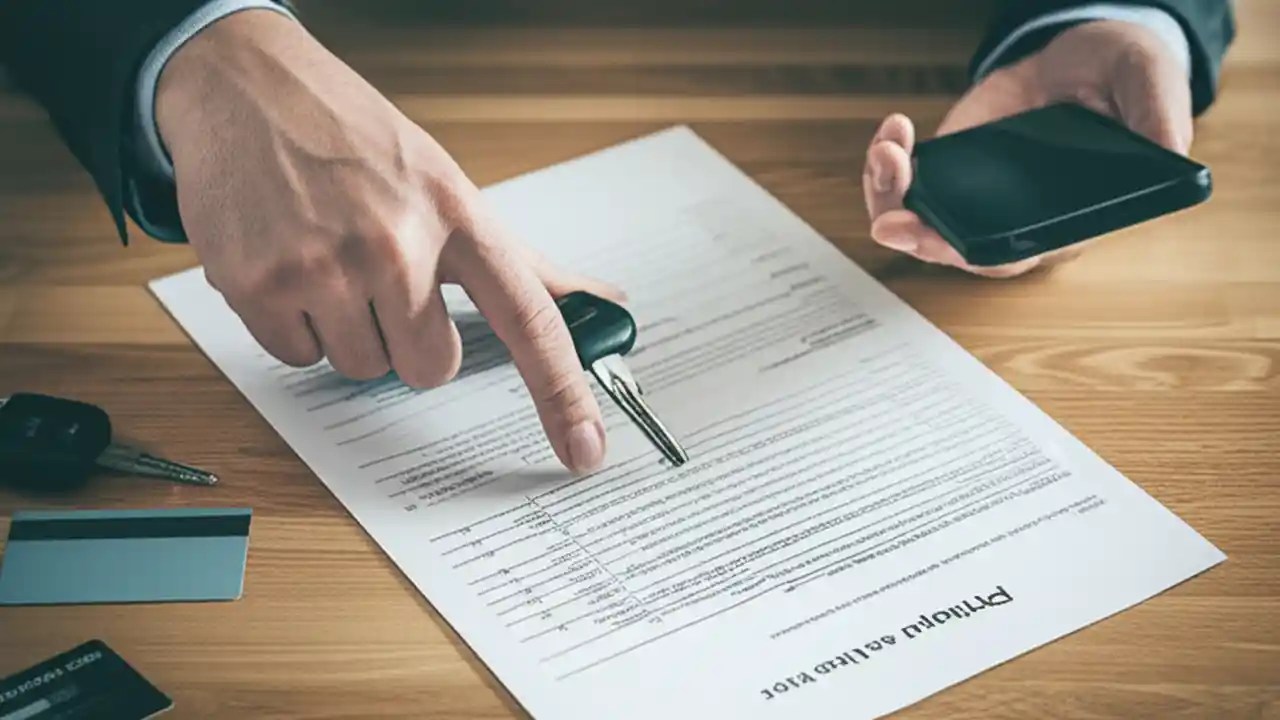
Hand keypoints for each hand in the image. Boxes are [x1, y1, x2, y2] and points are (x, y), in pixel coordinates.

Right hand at [155, 10, 621, 472]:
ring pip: (363, 368)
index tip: (585, 450)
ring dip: (350, 329)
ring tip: (330, 257)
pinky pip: (300, 358)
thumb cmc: (358, 141)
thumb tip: (601, 299)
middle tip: (384, 277)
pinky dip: (296, 324)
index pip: (529, 320)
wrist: (247, 88)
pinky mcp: (259, 286)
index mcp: (457, 217)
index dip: (562, 394)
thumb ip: (523, 261)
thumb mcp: (448, 185)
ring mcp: (324, 267)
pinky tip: (291, 264)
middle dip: (410, 338)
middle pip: (430, 370)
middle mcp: (396, 244)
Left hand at [863, 20, 1192, 276]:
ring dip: (889, 196)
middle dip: (917, 236)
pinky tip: (893, 132)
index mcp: (1068, 217)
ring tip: (888, 151)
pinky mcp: (951, 170)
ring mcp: (978, 197)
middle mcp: (1016, 219)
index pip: (1015, 253)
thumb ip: (1158, 114)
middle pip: (955, 248)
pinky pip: (908, 186)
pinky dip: (888, 167)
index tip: (936, 238)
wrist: (1083, 53)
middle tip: (890, 217)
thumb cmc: (1122, 77)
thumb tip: (1170, 150)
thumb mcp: (1149, 80)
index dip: (972, 254)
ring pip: (921, 221)